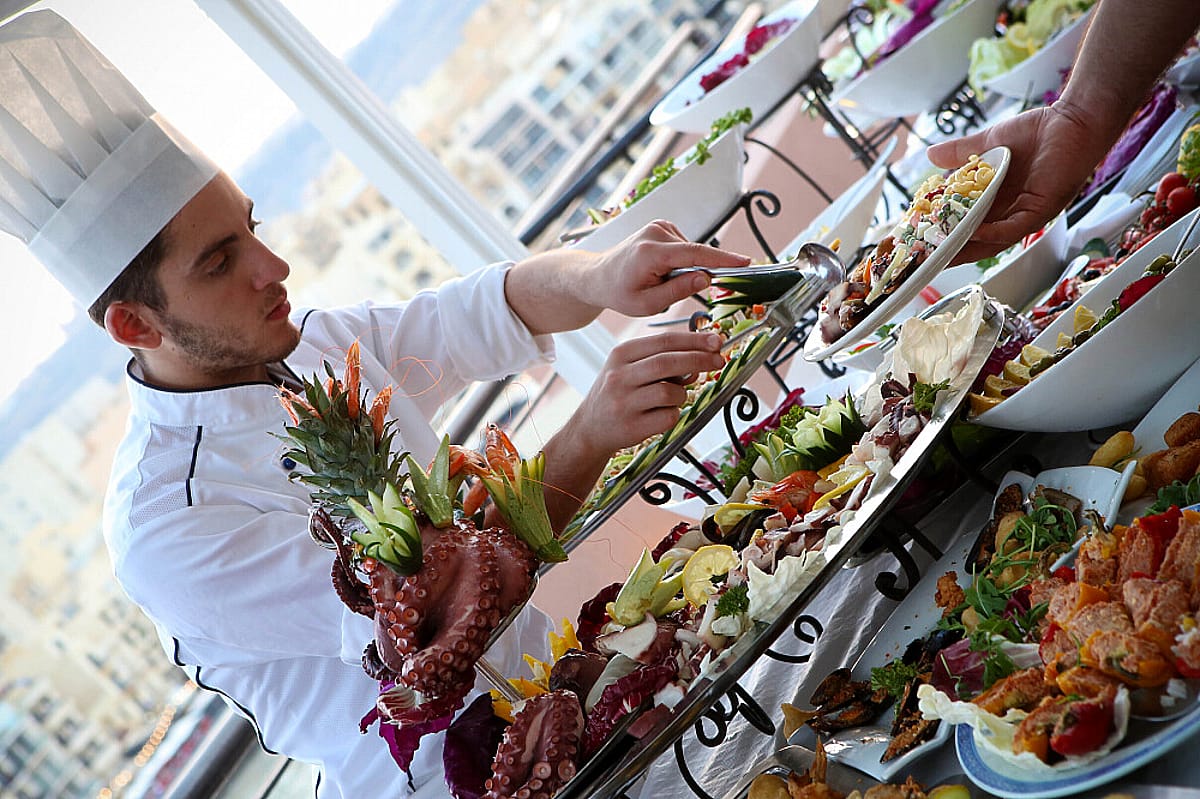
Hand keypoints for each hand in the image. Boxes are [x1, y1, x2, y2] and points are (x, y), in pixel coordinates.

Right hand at [566, 330, 725, 456]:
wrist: (590, 428)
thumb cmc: (618, 393)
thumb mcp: (631, 368)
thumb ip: (663, 360)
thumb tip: (701, 359)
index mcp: (621, 354)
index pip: (664, 341)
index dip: (694, 341)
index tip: (716, 341)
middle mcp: (620, 376)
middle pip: (669, 362)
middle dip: (699, 360)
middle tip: (719, 361)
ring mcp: (624, 402)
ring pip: (671, 392)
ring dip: (682, 394)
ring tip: (670, 398)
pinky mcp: (632, 427)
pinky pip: (669, 417)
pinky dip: (673, 415)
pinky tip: (658, 415)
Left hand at [585, 220, 750, 316]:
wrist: (599, 276)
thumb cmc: (620, 292)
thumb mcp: (647, 304)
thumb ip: (678, 291)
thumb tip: (706, 278)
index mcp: (651, 252)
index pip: (694, 254)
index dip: (722, 260)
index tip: (744, 263)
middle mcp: (655, 232)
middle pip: (694, 254)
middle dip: (696, 274)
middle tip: (673, 291)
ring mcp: (658, 226)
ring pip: (690, 252)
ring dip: (685, 269)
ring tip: (659, 281)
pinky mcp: (662, 226)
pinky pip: (685, 247)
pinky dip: (680, 262)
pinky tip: (661, 270)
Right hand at [927, 103, 1100, 263]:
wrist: (1073, 119)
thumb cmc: (1039, 131)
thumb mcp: (990, 143)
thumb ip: (961, 153)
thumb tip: (930, 155)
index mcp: (999, 199)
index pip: (968, 222)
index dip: (945, 232)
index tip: (921, 237)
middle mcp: (1012, 211)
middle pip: (977, 239)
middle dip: (951, 249)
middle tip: (925, 255)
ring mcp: (1027, 213)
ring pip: (994, 239)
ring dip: (968, 245)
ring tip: (943, 249)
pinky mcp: (1042, 209)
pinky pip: (1015, 228)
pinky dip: (994, 232)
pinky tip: (975, 232)